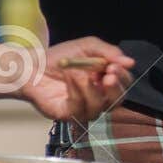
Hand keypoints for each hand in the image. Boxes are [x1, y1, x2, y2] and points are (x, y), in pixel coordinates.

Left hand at [21, 39, 135, 124]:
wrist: (32, 66)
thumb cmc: (60, 57)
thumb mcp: (88, 47)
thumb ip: (109, 52)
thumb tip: (130, 62)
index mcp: (105, 82)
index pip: (124, 84)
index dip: (122, 77)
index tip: (114, 67)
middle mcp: (98, 98)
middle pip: (118, 101)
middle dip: (115, 88)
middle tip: (108, 74)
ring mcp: (84, 109)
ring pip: (99, 106)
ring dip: (88, 85)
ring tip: (75, 71)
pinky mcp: (69, 115)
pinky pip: (80, 108)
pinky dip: (75, 90)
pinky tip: (68, 77)